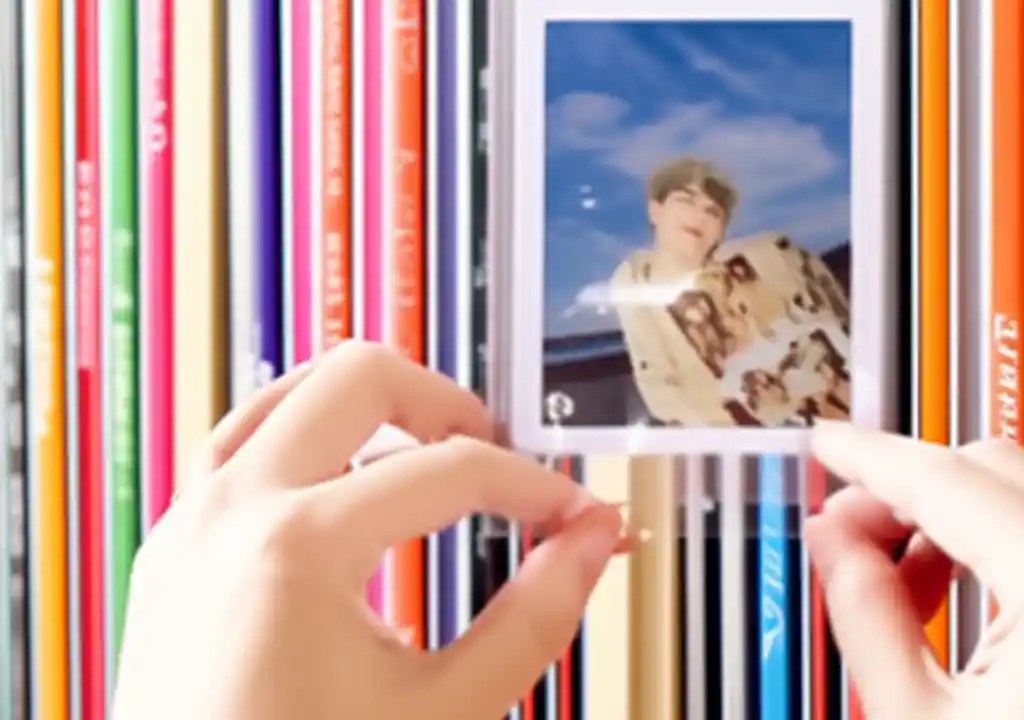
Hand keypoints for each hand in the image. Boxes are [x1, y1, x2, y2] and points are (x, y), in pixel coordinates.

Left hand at [111, 342, 624, 718]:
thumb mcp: (443, 714)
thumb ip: (533, 620)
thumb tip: (589, 543)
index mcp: (297, 547)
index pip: (454, 469)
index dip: (535, 487)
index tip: (573, 515)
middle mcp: (232, 511)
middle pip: (360, 375)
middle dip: (448, 406)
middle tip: (496, 457)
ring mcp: (191, 522)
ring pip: (289, 391)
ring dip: (373, 409)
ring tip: (430, 457)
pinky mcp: (176, 546)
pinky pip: (244, 445)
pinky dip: (311, 442)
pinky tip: (352, 487)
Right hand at [804, 424, 1023, 719]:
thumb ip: (865, 610)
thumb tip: (833, 538)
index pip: (945, 478)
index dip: (868, 460)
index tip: (828, 447)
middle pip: (1000, 469)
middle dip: (914, 492)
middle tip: (849, 538)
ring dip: (968, 525)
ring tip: (908, 595)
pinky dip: (1023, 562)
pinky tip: (976, 617)